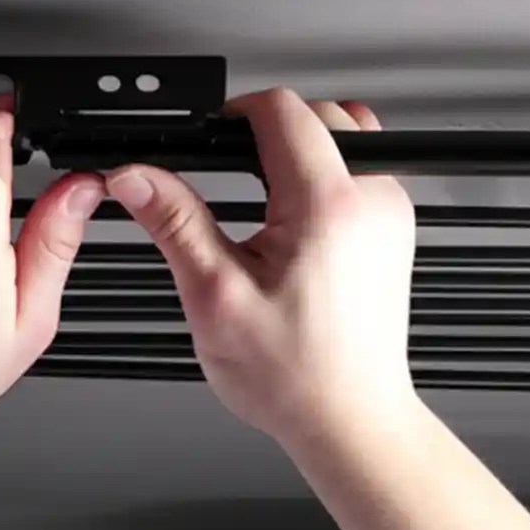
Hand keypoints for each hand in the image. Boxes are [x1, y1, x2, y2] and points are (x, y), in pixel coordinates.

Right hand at [105, 88, 417, 440]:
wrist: (347, 420)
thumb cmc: (294, 375)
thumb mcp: (213, 294)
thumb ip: (173, 221)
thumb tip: (136, 176)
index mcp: (326, 205)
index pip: (282, 109)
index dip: (232, 115)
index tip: (205, 140)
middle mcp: (372, 200)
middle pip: (318, 114)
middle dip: (264, 130)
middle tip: (223, 172)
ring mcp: (390, 214)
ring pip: (346, 136)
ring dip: (299, 149)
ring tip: (258, 197)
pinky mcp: (393, 232)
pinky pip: (360, 171)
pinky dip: (323, 176)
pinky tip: (288, 220)